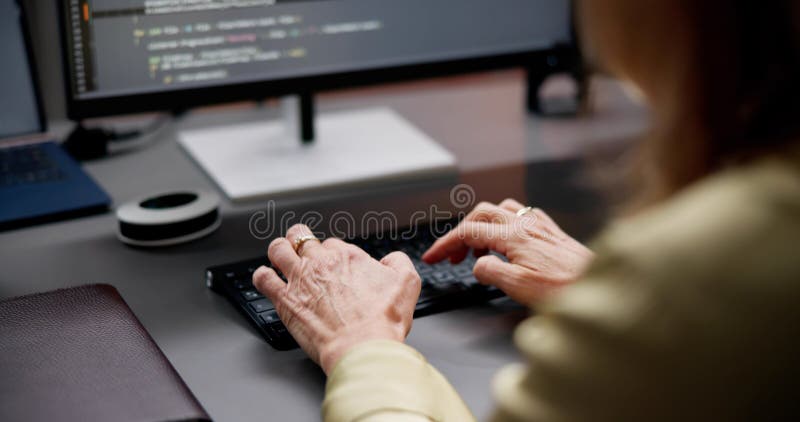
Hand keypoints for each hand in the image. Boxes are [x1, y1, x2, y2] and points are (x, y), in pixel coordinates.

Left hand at [253, 224, 420, 373]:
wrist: (362, 345)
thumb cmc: (383, 319)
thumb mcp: (407, 282)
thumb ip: (399, 261)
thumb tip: (391, 258)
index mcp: (348, 256)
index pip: (333, 243)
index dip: (333, 253)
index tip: (335, 265)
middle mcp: (320, 263)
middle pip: (303, 238)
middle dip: (302, 241)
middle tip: (304, 251)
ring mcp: (299, 279)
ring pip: (278, 249)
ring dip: (279, 250)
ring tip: (281, 255)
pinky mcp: (284, 300)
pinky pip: (262, 278)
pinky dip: (262, 275)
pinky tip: (266, 278)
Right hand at [423, 199, 593, 303]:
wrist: (600, 288)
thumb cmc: (566, 289)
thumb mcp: (519, 287)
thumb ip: (490, 271)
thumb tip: (478, 266)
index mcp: (514, 235)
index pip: (469, 231)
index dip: (446, 243)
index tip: (433, 256)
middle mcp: (527, 224)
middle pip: (481, 214)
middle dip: (460, 232)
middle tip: (452, 255)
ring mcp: (540, 225)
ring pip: (501, 209)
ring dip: (483, 224)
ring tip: (478, 247)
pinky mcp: (551, 231)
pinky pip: (522, 214)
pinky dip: (505, 222)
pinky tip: (508, 239)